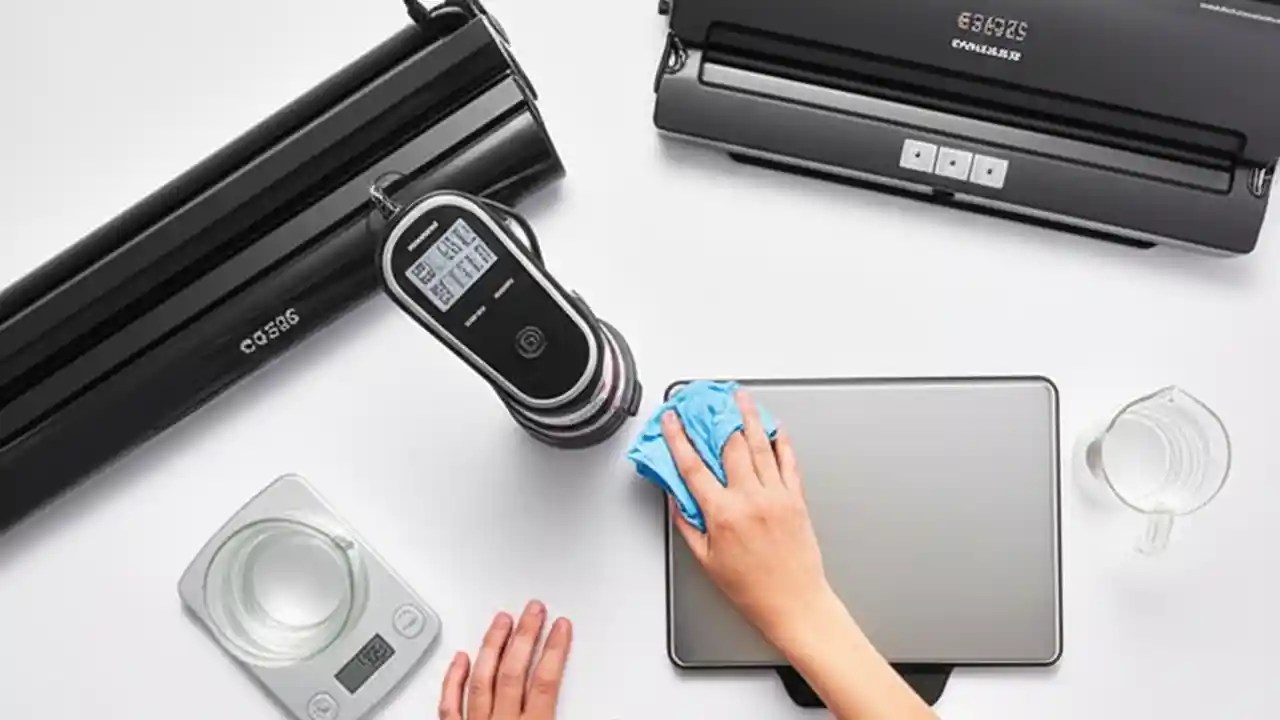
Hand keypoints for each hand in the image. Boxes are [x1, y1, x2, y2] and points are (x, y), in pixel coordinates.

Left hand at [438, 601, 572, 719]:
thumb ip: (564, 716)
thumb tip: (578, 706)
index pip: (545, 683)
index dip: (554, 650)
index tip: (560, 627)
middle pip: (513, 672)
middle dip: (525, 636)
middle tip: (533, 611)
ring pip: (481, 680)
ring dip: (492, 646)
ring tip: (502, 620)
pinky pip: (449, 706)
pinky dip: (453, 680)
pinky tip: (460, 658)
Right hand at [661, 390, 835, 648]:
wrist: (795, 603)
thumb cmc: (752, 588)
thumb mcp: (706, 560)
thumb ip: (688, 524)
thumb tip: (677, 499)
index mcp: (723, 514)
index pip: (693, 466)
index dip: (678, 439)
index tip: (671, 421)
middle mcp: (750, 499)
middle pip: (730, 445)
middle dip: (716, 416)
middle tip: (708, 399)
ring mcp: (776, 496)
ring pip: (761, 445)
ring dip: (748, 416)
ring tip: (741, 397)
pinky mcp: (796, 499)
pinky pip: (788, 462)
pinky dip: (781, 441)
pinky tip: (775, 428)